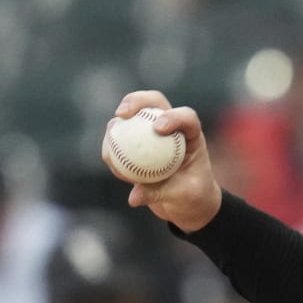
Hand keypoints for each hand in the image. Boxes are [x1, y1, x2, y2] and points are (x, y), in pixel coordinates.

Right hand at [104, 91, 222, 232]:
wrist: (186, 201)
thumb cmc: (193, 195)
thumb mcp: (183, 196)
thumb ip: (160, 193)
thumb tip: (134, 197)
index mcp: (191, 135)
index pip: (186, 117)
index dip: (173, 116)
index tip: (159, 128)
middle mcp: (171, 128)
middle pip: (154, 103)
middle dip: (136, 100)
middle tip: (122, 114)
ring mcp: (150, 133)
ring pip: (131, 118)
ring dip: (117, 126)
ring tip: (111, 148)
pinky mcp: (135, 144)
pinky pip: (118, 140)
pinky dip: (111, 147)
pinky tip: (110, 159)